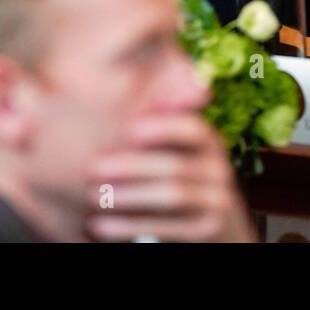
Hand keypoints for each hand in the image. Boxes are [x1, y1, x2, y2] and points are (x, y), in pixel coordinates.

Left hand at [85, 114, 255, 242]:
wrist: (213, 223)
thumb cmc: (179, 178)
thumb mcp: (174, 149)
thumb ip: (157, 122)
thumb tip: (140, 81)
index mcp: (208, 142)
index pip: (191, 128)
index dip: (161, 127)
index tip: (126, 131)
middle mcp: (219, 168)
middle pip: (175, 166)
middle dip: (131, 166)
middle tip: (91, 168)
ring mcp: (218, 201)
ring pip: (172, 196)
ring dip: (129, 196)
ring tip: (92, 196)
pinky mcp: (210, 229)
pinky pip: (167, 227)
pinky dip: (130, 225)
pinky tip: (99, 225)